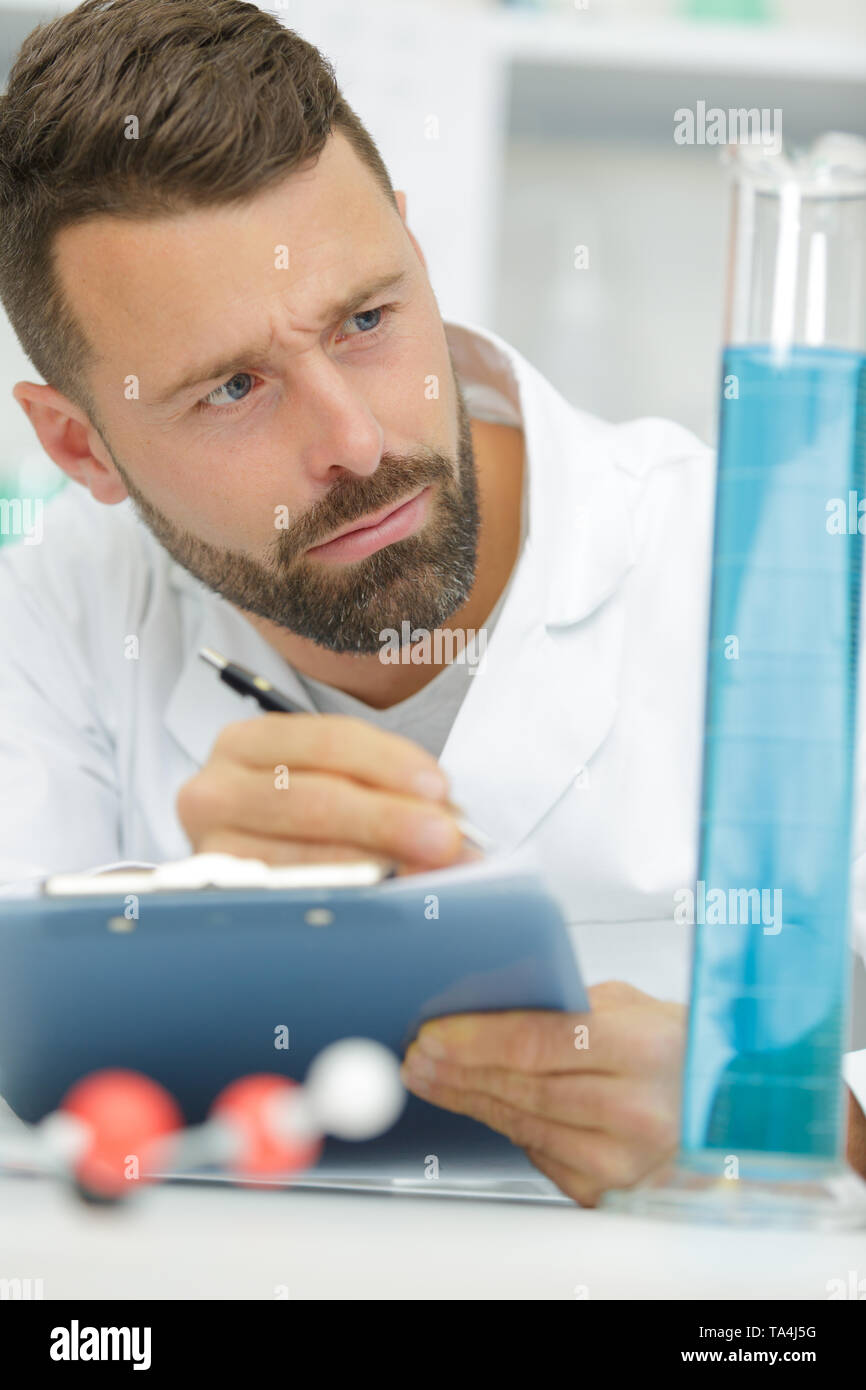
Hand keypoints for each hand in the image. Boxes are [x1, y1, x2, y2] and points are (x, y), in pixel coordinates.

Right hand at [177, 713, 464, 873]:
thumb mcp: (329, 778)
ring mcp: (212, 852)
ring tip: (426, 870)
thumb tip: (448, 821)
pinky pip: (291, 899)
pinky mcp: (224, 902)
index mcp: (245, 744)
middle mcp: (215, 792)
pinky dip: (345, 897)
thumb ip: (380, 787)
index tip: (438, 789)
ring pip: (301, 857)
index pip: (326, 743)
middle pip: (313, 801)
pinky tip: (382, 896)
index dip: (387, 764)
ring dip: (375, 865)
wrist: (249, 849)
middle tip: (444, 839)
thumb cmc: (299, 810)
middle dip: (387, 820)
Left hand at [401, 980, 685, 1204]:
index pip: (536, 1042)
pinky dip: (508, 1126)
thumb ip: (568, 1006)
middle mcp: (635, 1110)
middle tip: (420, 1056)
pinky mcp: (608, 1190)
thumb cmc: (681, 1051)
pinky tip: (484, 1105)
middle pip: (521, 1087)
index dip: (474, 1039)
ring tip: (434, 1078)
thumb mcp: (632, 1007)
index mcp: (642, 1048)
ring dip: (469, 1099)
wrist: (731, 1111)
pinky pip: (540, 1153)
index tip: (434, 1033)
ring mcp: (622, 1159)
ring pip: (523, 1124)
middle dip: (458, 1069)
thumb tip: (495, 1003)